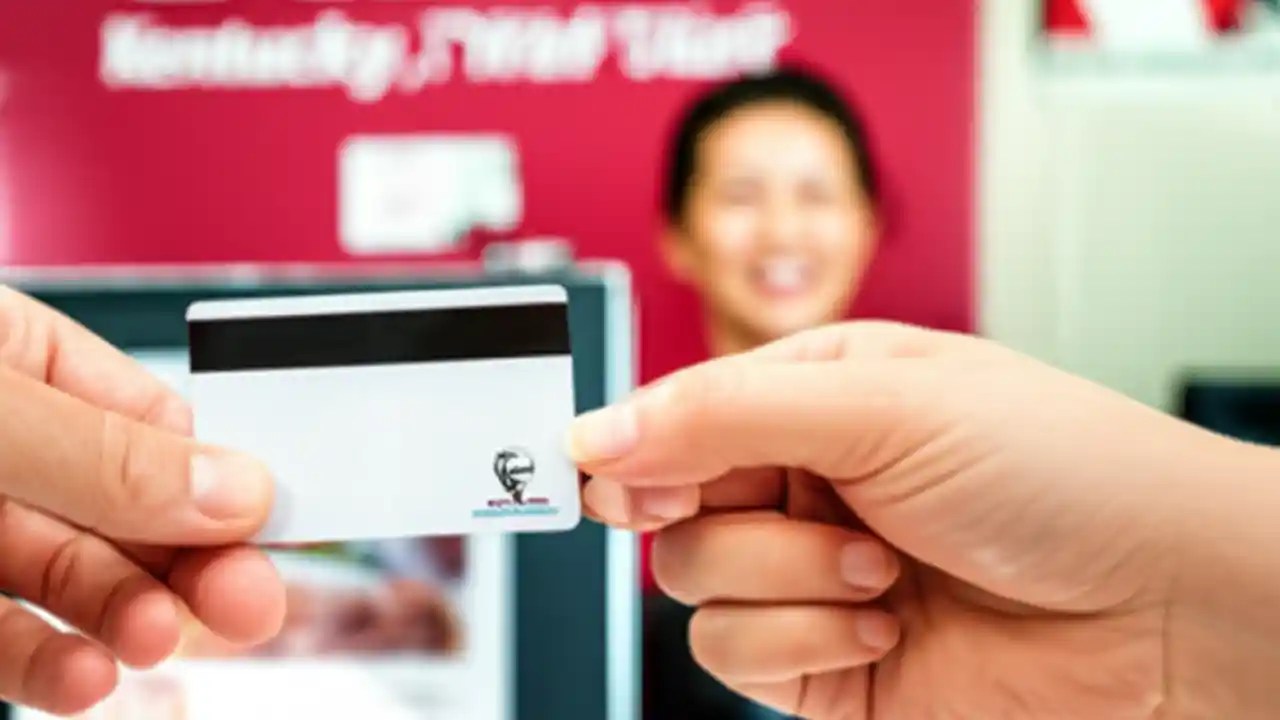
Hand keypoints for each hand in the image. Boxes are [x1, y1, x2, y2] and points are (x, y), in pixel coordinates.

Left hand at [0, 288, 285, 714]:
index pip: (156, 421)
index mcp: (19, 358)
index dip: (222, 475)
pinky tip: (83, 678)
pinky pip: (2, 635)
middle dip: (191, 562)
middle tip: (246, 604)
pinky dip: (46, 665)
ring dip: (126, 617)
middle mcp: (7, 445)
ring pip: (72, 578)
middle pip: (130, 511)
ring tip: (154, 639)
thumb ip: (100, 452)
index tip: (276, 522)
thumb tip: (235, 489)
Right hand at [571, 322, 1279, 718]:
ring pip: (694, 584)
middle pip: (669, 505)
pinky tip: (880, 625)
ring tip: (880, 569)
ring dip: (783, 579)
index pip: (676, 414)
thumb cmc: (1061, 470)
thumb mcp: (881, 404)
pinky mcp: (821, 661)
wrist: (1166, 608)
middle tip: (792, 509)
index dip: (634, 446)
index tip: (606, 476)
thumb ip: (722, 415)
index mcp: (812, 396)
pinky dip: (798, 642)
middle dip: (734, 516)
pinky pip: (734, 655)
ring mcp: (809, 573)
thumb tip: (595, 430)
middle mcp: (804, 483)